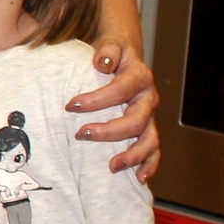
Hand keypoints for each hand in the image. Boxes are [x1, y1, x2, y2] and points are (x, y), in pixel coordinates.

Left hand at [69, 38, 159, 181]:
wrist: (124, 56)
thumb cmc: (111, 53)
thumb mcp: (110, 44)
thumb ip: (108, 50)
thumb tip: (103, 61)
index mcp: (139, 77)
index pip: (120, 90)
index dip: (96, 100)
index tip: (70, 105)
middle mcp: (148, 98)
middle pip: (136, 120)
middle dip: (109, 131)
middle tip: (81, 134)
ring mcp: (150, 116)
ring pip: (149, 140)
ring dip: (132, 155)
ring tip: (112, 166)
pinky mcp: (148, 130)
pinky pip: (153, 151)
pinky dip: (148, 165)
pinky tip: (138, 179)